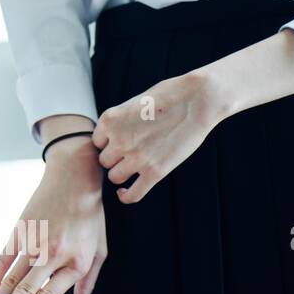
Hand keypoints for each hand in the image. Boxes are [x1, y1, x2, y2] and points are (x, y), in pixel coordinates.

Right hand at [0, 137, 107, 293]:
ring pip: (13, 274)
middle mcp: (54, 253)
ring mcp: (34, 241)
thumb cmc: (89, 216)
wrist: (72, 179)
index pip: (52, 292)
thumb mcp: (99, 249)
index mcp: (76, 260)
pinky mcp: (20, 231)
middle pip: (29, 286)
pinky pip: (3, 258)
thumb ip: (89, 282)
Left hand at [92, 71, 220, 203]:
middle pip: (104, 161)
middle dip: (116, 158)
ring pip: (114, 177)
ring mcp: (136, 157)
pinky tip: (125, 193)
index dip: (110, 143)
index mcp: (109, 121)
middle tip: (134, 150)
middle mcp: (119, 140)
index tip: (124, 140)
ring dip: (122, 173)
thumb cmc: (167, 97)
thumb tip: (113, 141)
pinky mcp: (156, 171)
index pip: (97, 142)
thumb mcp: (132, 104)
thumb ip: (119, 124)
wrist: (197, 100)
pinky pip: (133, 194)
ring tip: (135, 164)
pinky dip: (126, 196)